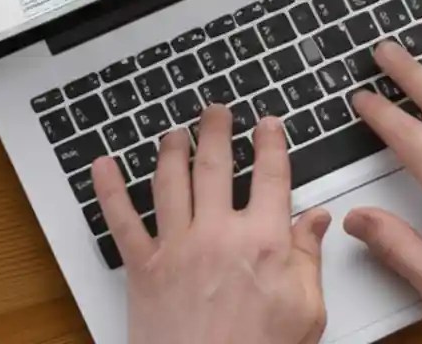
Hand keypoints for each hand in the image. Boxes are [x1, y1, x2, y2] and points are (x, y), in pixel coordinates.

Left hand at [91, 106, 331, 343]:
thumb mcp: (306, 311)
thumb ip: (310, 259)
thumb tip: (318, 221)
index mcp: (265, 241)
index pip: (272, 175)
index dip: (271, 143)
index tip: (267, 125)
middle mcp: (219, 234)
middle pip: (216, 165)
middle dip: (216, 130)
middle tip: (215, 111)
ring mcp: (177, 248)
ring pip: (170, 180)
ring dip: (171, 148)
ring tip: (174, 131)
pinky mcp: (143, 269)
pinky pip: (120, 221)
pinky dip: (108, 190)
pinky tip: (103, 165)